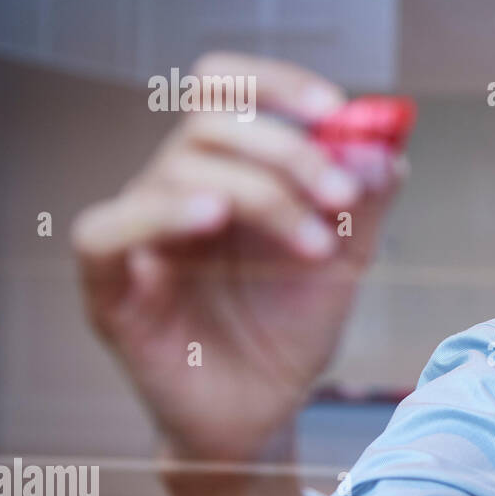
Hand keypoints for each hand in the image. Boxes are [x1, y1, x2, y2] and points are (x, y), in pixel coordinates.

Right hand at [71, 52, 408, 463]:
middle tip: (343, 197)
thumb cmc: (292, 329)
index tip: (336, 110)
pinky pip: (106, 230)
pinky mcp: (109, 285)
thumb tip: (388, 148)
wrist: (263, 412)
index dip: (277, 83)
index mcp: (229, 168)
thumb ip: (366, 205)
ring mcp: (140, 233)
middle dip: (289, 150)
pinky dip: (158, 213)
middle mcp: (176, 187)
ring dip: (262, 195)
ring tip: (314, 247)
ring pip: (179, 169)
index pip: (228, 87)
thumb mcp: (346, 263)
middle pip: (211, 121)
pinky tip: (209, 217)